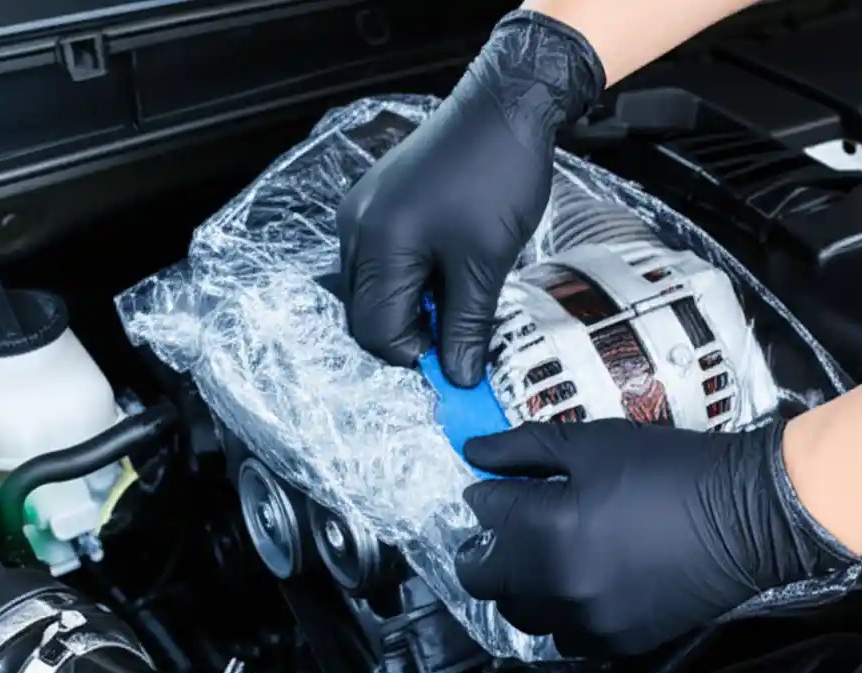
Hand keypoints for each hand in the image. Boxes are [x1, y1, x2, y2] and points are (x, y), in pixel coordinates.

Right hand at [337, 10, 604, 385]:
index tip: (458, 358)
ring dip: (414, 304)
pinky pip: (383, 257)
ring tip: (463, 295)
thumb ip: (466, 326)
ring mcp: (363, 211)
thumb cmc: (498, 175)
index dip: (416, 355)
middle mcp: (356, 229)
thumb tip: (458, 377)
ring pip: (375, 286)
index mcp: (376, 245)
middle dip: (412, 330)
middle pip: (367, 311)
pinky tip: (452, 268)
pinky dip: (413, 275)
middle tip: (462, 331)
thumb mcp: (486, 263)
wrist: (506, 105)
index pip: (376, 331)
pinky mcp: (379, 199)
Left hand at [453, 420, 857, 656]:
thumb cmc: (671, 468)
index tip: (497, 488)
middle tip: (510, 528)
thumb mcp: (594, 442)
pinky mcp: (618, 641)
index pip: (486, 515)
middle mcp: (560, 585)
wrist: (745, 514)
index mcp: (549, 530)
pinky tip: (582, 583)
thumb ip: (526, 447)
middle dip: (489, 549)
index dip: (486, 495)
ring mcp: (589, 620)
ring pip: (523, 614)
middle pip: (488, 579)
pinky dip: (563, 612)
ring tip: (546, 557)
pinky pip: (566, 636)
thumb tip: (474, 453)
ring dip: (523, 585)